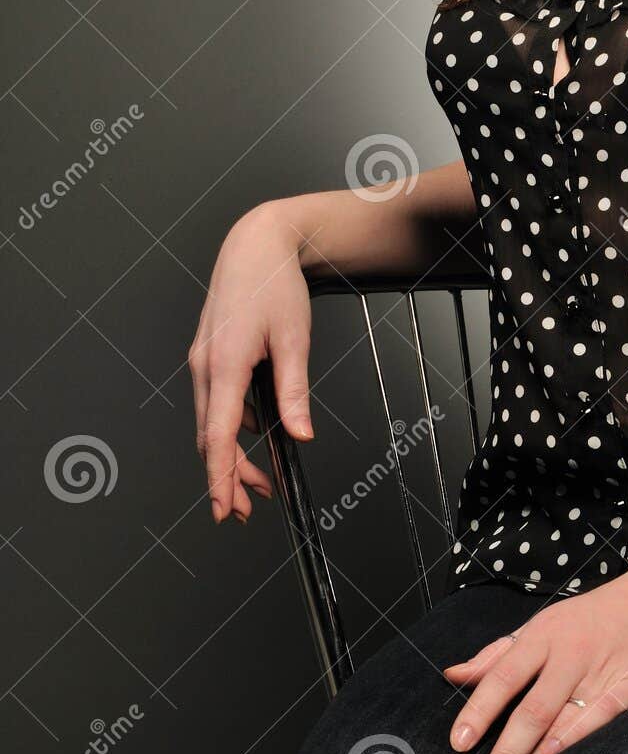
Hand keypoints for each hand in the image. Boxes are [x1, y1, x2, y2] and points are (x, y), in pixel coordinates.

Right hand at [187, 202, 312, 523]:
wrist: (256, 244)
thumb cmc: (274, 283)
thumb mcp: (295, 338)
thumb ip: (294, 391)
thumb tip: (300, 435)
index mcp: (224, 364)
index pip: (217, 435)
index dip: (220, 477)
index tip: (224, 509)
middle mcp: (205, 366)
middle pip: (209, 437)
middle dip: (227, 477)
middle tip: (250, 508)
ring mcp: (202, 361)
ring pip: (210, 422)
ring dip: (229, 454)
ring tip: (260, 481)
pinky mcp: (208, 356)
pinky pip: (215, 402)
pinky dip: (230, 426)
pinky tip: (255, 434)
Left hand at [442, 567, 627, 753]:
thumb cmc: (598, 614)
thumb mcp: (545, 623)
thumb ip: (499, 653)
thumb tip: (453, 674)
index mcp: (542, 635)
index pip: (502, 676)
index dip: (479, 710)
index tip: (457, 742)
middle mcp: (567, 653)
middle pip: (529, 707)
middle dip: (504, 751)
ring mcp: (600, 670)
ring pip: (559, 718)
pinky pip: (600, 715)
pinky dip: (576, 736)